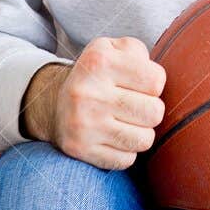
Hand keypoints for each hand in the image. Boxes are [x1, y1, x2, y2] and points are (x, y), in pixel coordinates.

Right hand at [23, 36, 166, 169]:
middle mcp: (88, 92)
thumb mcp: (114, 49)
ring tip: (127, 122)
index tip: (140, 84)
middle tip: (136, 106)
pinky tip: (113, 137)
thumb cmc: (98, 74)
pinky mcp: (79, 149)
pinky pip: (126, 160)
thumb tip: (156, 80)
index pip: (156, 81)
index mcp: (100, 61)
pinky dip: (126, 151)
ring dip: (141, 132)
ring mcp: (82, 123)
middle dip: (151, 110)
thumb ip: (139, 53)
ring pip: (144, 140)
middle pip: (155, 113)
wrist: (53, 102)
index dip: (154, 84)